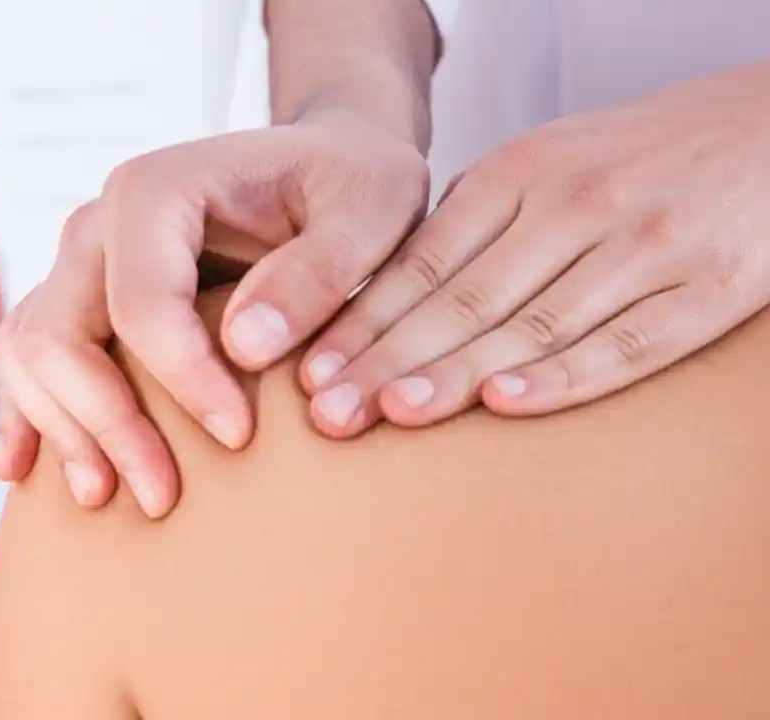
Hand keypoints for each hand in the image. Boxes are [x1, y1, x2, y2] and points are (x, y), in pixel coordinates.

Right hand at [0, 112, 429, 516]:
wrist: (323, 166)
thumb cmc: (352, 186)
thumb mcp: (371, 206)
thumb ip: (318, 270)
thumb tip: (244, 345)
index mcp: (156, 190)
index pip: (142, 302)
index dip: (182, 380)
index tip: (239, 438)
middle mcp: (97, 224)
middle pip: (61, 334)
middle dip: (106, 424)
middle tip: (162, 499)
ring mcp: (78, 264)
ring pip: (28, 351)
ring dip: (58, 428)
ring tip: (101, 498)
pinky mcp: (78, 299)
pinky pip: (23, 355)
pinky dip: (23, 412)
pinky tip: (24, 470)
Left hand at [302, 62, 769, 435]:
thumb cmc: (636, 158)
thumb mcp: (545, 163)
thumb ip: (473, 222)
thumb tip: (386, 295)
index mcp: (522, 173)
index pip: (424, 263)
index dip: (362, 321)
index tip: (311, 370)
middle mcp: (576, 207)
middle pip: (464, 299)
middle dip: (387, 360)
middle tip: (329, 413)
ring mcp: (644, 247)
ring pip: (533, 324)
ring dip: (456, 374)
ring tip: (394, 413)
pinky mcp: (708, 289)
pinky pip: (627, 344)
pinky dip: (564, 376)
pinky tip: (506, 403)